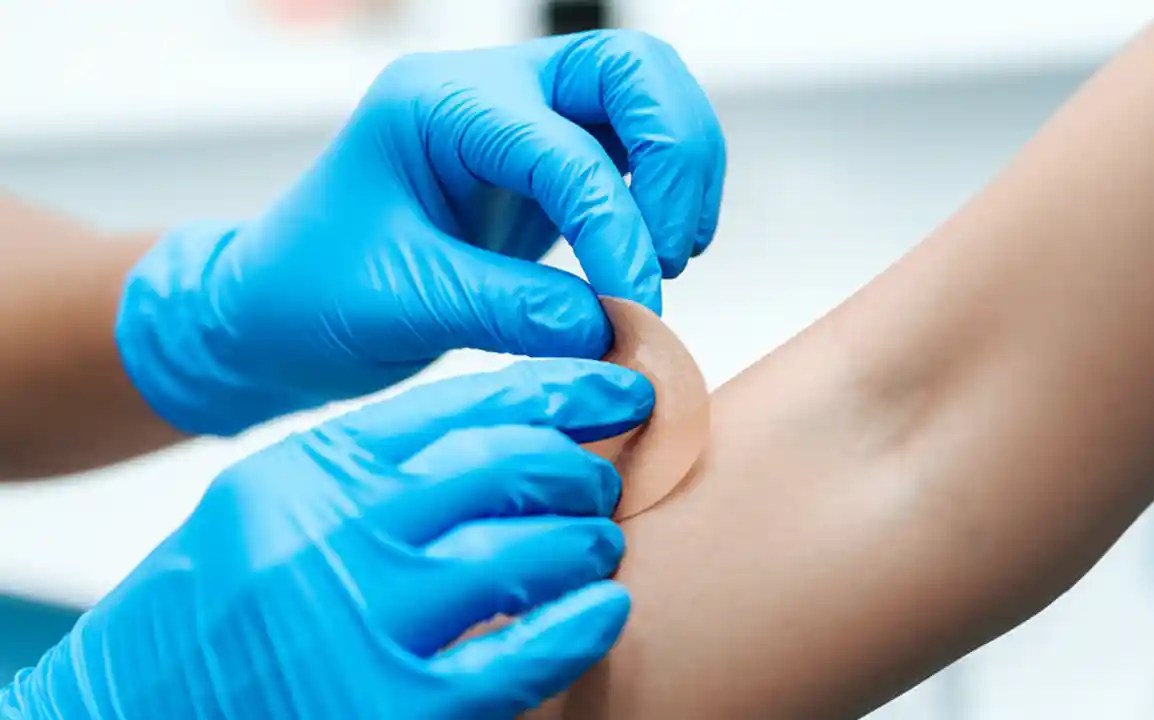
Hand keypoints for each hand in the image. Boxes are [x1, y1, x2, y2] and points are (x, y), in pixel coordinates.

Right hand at [1, 359, 653, 718]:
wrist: (127, 712)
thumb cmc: (216, 603)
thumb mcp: (277, 500)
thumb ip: (378, 464)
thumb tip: (512, 432)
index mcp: (314, 468)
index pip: (467, 405)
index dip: (563, 389)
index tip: (623, 387)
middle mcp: (338, 531)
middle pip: (511, 468)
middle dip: (582, 468)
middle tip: (605, 481)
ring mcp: (365, 622)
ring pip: (528, 552)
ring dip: (588, 543)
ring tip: (599, 545)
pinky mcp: (391, 708)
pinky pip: (518, 656)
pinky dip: (579, 625)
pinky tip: (606, 608)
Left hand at [117, 30, 724, 434]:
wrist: (276, 313)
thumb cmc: (311, 295)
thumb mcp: (405, 305)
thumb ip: (514, 313)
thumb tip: (615, 328)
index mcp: (438, 105)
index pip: (564, 147)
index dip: (615, 227)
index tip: (634, 306)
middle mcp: (490, 94)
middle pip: (631, 70)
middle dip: (675, 156)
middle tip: (669, 254)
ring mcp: (524, 124)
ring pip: (647, 100)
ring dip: (681, 173)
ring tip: (668, 260)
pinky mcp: (547, 167)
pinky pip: (634, 154)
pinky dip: (662, 198)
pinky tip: (653, 257)